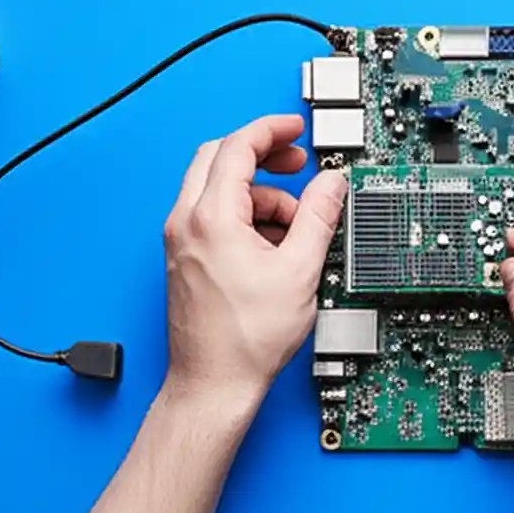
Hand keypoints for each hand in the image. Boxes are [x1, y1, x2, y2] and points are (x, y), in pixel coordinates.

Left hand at [161, 114, 344, 417]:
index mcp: (211, 218)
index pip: (237, 148)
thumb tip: (331, 185)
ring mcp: (181, 242)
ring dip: (259, 195)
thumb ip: (318, 218)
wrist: (214, 384)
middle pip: (219, 160)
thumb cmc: (246, 340)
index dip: (271, 130)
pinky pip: (215, 218)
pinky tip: (275, 247)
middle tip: (297, 164)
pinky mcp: (185, 259)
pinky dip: (245, 218)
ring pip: (218, 191)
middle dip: (262, 157)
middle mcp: (186, 224)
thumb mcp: (299, 271)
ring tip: (296, 227)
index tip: (295, 128)